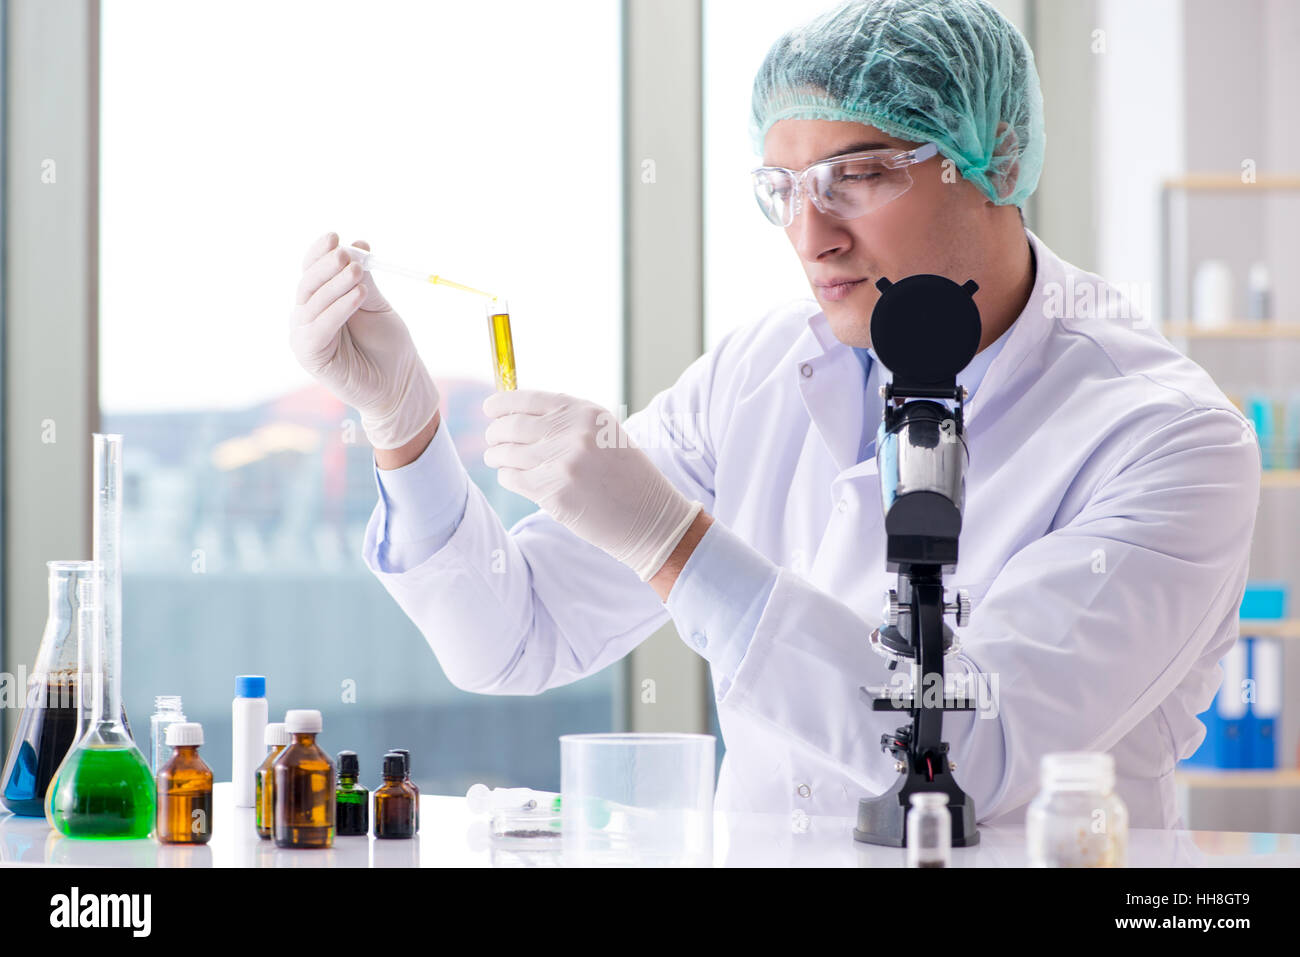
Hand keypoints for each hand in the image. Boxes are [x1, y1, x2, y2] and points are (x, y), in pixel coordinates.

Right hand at [289, 232, 438, 449]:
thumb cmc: (388, 346)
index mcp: (321, 300)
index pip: (311, 270)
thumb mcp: (377, 305)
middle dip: (327, 266)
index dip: (319, 252)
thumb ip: (364, 281)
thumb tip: (358, 246)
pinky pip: (319, 327)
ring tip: (358, 273)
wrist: (398, 384)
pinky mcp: (309, 354)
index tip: (334, 236)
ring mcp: (305, 335)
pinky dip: (338, 309)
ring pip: (313, 302)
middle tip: (347, 255)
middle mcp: (307, 316)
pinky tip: (357, 295)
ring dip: (336, 285)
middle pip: (308, 283)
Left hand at [482, 390, 701, 580]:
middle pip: (512, 427)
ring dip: (497, 456)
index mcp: (585, 412)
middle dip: (495, 434)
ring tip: (497, 459)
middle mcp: (572, 433)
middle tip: (492, 440)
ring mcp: (562, 463)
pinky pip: (513, 478)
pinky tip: (512, 477)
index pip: (529, 399)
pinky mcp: (555, 493)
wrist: (650, 517)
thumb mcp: (603, 434)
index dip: (502, 404)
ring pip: (507, 454)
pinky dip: (507, 477)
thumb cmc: (626, 476)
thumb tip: (517, 414)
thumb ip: (566, 421)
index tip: (490, 409)